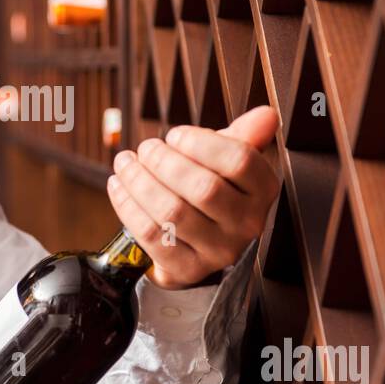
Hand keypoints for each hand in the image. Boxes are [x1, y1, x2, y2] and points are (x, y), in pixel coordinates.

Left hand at [106, 105, 279, 289]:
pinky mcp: (187, 268)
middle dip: (164, 162)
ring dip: (140, 182)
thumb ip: (243, 136)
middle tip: (146, 149)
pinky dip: (128, 206)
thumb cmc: (212, 191)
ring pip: (173, 213)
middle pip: (204, 188)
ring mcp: (218, 250)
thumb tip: (266, 115)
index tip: (175, 135)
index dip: (200, 143)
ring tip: (126, 163)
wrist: (197, 242)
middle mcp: (247, 224)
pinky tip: (118, 185)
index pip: (239, 162)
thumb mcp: (227, 161)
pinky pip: (151, 236)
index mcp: (262, 190)